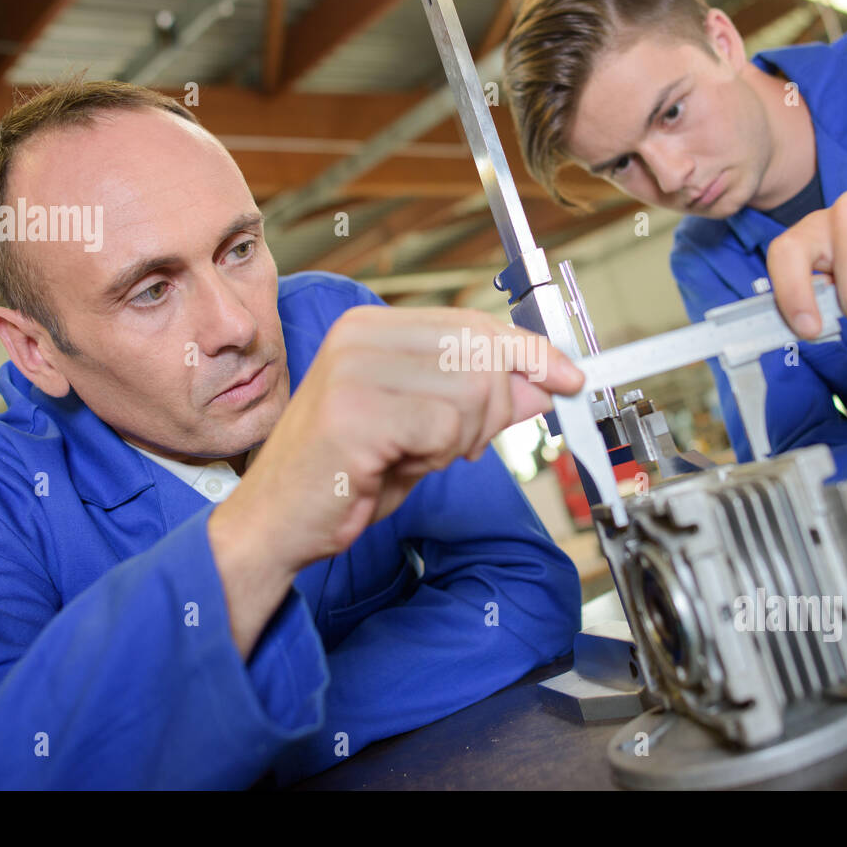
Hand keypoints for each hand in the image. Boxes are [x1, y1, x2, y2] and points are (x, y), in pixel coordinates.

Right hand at [209, 305, 583, 655]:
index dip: (530, 353)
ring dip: (460, 440)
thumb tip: (543, 383)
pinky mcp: (355, 414)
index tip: (568, 377)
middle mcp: (361, 335)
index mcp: (375, 326)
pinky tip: (398, 465)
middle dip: (492, 409)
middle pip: (483, 354)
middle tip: (459, 447)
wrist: (278, 523)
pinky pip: (444, 428)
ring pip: (471, 392)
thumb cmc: (346, 475)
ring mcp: (354, 370)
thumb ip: (481, 402)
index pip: (477, 324)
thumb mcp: (427, 431)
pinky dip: (437, 457)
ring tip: (414, 456)